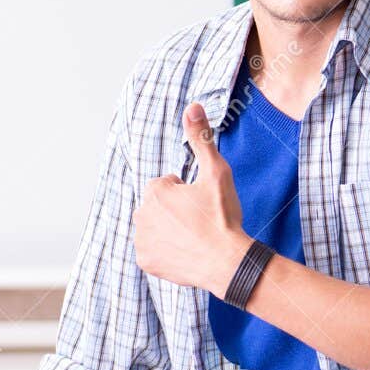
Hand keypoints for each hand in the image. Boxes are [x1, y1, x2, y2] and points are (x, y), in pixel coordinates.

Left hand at [132, 102, 249, 295]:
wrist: (228, 261)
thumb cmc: (223, 217)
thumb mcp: (216, 172)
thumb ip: (200, 138)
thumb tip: (192, 107)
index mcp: (155, 192)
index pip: (165, 186)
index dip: (184, 193)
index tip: (200, 203)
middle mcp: (141, 215)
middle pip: (156, 207)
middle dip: (173, 211)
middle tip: (199, 221)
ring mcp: (142, 240)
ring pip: (153, 228)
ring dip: (167, 230)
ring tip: (193, 237)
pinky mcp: (145, 262)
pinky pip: (151, 251)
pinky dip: (164, 252)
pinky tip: (184, 252)